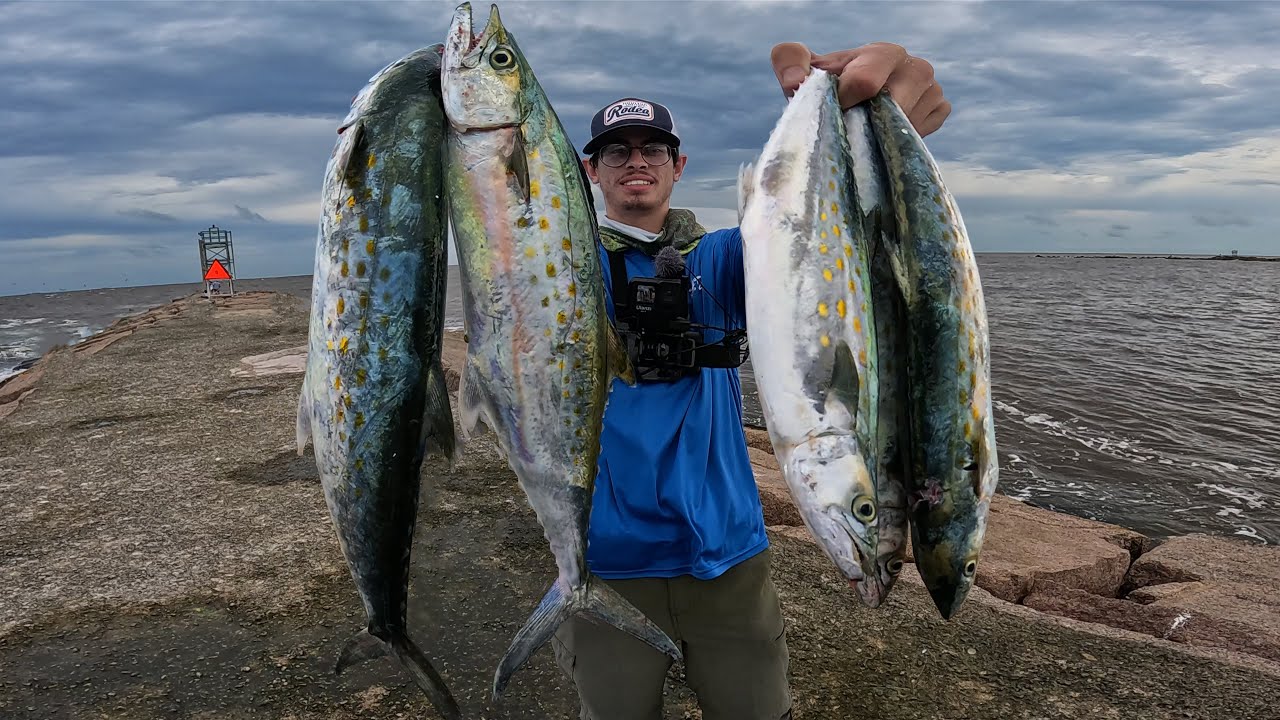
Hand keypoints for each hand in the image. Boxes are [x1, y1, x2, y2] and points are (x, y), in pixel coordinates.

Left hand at [770, 42, 950, 136]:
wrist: (854, 103)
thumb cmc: (829, 88)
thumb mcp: (804, 72)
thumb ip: (789, 61)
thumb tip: (794, 81)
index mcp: (882, 53)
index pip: (865, 81)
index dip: (843, 104)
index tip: (835, 113)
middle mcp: (914, 66)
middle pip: (892, 106)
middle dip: (865, 122)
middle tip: (850, 127)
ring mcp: (932, 88)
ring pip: (907, 124)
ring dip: (882, 135)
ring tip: (867, 130)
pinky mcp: (940, 109)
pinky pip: (922, 133)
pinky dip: (901, 140)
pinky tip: (886, 134)